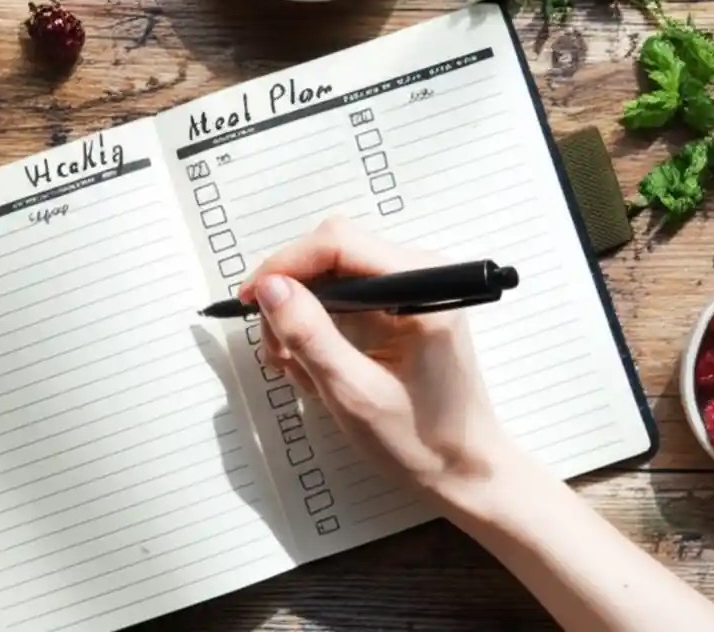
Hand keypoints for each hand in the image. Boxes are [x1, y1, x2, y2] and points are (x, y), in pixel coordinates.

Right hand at [241, 218, 515, 502]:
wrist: (462, 471)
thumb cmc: (421, 441)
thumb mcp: (354, 393)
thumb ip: (310, 336)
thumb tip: (270, 288)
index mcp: (422, 289)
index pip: (338, 242)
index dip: (286, 264)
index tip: (251, 298)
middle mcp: (420, 277)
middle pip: (330, 254)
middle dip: (292, 298)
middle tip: (278, 351)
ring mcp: (409, 292)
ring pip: (330, 277)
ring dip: (302, 319)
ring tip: (300, 370)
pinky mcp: (398, 309)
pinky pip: (342, 299)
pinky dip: (317, 330)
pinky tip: (317, 368)